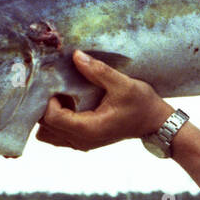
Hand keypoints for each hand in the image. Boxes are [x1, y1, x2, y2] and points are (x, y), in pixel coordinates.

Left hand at [36, 51, 171, 152]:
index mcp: (88, 129)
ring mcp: (81, 144)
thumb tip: (76, 55)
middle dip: (45, 107)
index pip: (52, 118)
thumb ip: (98, 71)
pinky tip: (69, 104)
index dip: (48, 100)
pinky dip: (57, 121)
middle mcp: (81, 141)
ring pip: (48, 134)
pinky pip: (58, 135)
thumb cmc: (142, 104)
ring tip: (62, 97)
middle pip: (44, 128)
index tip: (58, 84)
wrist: (155, 122)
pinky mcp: (83, 141)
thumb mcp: (123, 84)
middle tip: (56, 88)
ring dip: (49, 116)